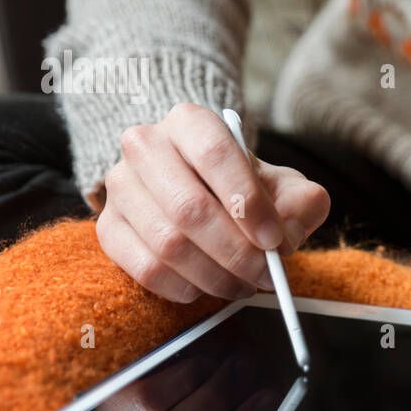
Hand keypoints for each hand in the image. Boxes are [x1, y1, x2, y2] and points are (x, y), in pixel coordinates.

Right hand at [97, 103, 329, 301]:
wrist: (200, 191)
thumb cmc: (243, 187)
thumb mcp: (283, 185)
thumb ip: (301, 202)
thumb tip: (288, 234)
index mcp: (190, 122)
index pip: (214, 153)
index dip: (248, 202)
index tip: (274, 239)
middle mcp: (145, 146)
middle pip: (189, 208)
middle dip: (237, 252)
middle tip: (266, 274)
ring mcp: (120, 187)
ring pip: (168, 244)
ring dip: (215, 275)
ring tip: (245, 283)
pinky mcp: (109, 228)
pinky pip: (146, 269)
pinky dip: (186, 287)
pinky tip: (210, 285)